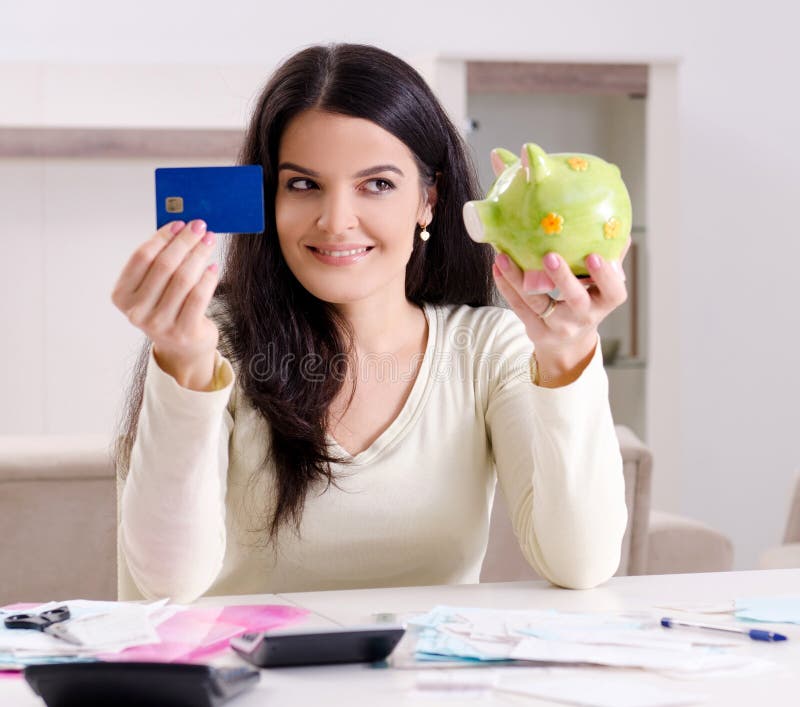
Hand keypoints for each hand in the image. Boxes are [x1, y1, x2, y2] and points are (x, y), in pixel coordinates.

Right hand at [111, 219, 220, 390]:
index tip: (179, 223)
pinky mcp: (183, 332)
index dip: (161, 237)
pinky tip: (213, 267)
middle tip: (199, 227)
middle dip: (184, 242)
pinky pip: (199, 296)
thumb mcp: (155, 288)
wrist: (182, 349)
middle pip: (164, 266)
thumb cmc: (167, 308)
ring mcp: (159, 324)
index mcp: (122, 296)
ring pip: (183, 279)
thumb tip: (182, 228)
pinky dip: (208, 278)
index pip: (142, 258)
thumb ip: (160, 262)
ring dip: (199, 255)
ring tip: (209, 241)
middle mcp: (137, 312)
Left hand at [489, 148, 629, 386]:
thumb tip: (617, 222)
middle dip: (563, 278)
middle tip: (550, 256)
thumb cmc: (586, 303)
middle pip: (574, 300)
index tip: (594, 255)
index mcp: (604, 302)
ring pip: (536, 303)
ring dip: (518, 279)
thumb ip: (609, 258)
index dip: (605, 276)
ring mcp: (557, 326)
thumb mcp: (601, 287)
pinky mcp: (535, 330)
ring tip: (503, 256)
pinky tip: (497, 267)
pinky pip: (518, 308)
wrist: (568, 345)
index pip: (613, 292)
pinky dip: (506, 287)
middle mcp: (583, 317)